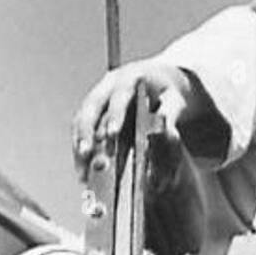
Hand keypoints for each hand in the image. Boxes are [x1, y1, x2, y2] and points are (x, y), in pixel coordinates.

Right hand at [71, 60, 190, 177]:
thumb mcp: (176, 100)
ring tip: (83, 174)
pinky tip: (83, 172)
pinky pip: (80, 131)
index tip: (112, 134)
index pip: (120, 97)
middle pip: (91, 109)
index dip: (115, 115)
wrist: (155, 80)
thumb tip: (167, 133)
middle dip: (86, 132)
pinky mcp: (90, 113)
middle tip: (86, 155)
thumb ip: (171, 115)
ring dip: (79, 147)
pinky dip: (81, 151)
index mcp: (129, 80)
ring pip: (81, 122)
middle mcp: (108, 87)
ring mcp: (96, 99)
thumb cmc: (167, 92)